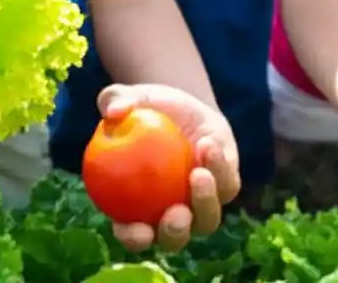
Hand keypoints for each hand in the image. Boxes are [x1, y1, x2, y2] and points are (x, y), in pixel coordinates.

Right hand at [95, 84, 241, 253]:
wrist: (183, 107)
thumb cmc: (147, 109)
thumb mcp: (129, 100)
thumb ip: (114, 101)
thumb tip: (111, 112)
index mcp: (138, 207)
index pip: (132, 233)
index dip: (133, 238)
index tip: (135, 228)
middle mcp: (170, 214)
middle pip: (174, 238)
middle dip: (175, 233)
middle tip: (176, 213)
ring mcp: (200, 204)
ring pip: (207, 219)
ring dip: (204, 202)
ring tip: (198, 174)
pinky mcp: (225, 186)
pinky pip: (226, 184)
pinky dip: (219, 168)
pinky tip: (208, 144)